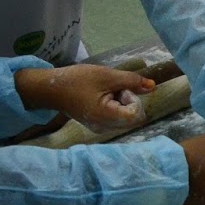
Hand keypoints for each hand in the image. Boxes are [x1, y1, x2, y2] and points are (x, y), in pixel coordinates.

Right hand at [16, 64, 153, 130]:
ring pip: (126, 116)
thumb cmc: (77, 80)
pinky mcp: (98, 125)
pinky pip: (117, 117)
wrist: (51, 88)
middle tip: (112, 89)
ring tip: (105, 91)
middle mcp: (104, 128)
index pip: (136, 115)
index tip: (119, 89)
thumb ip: (132, 81)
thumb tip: (153, 86)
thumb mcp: (107, 76)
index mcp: (106, 118)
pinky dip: (116, 105)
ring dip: (122, 102)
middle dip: (129, 100)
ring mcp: (101, 128)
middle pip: (133, 117)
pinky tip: (102, 96)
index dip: (133, 99)